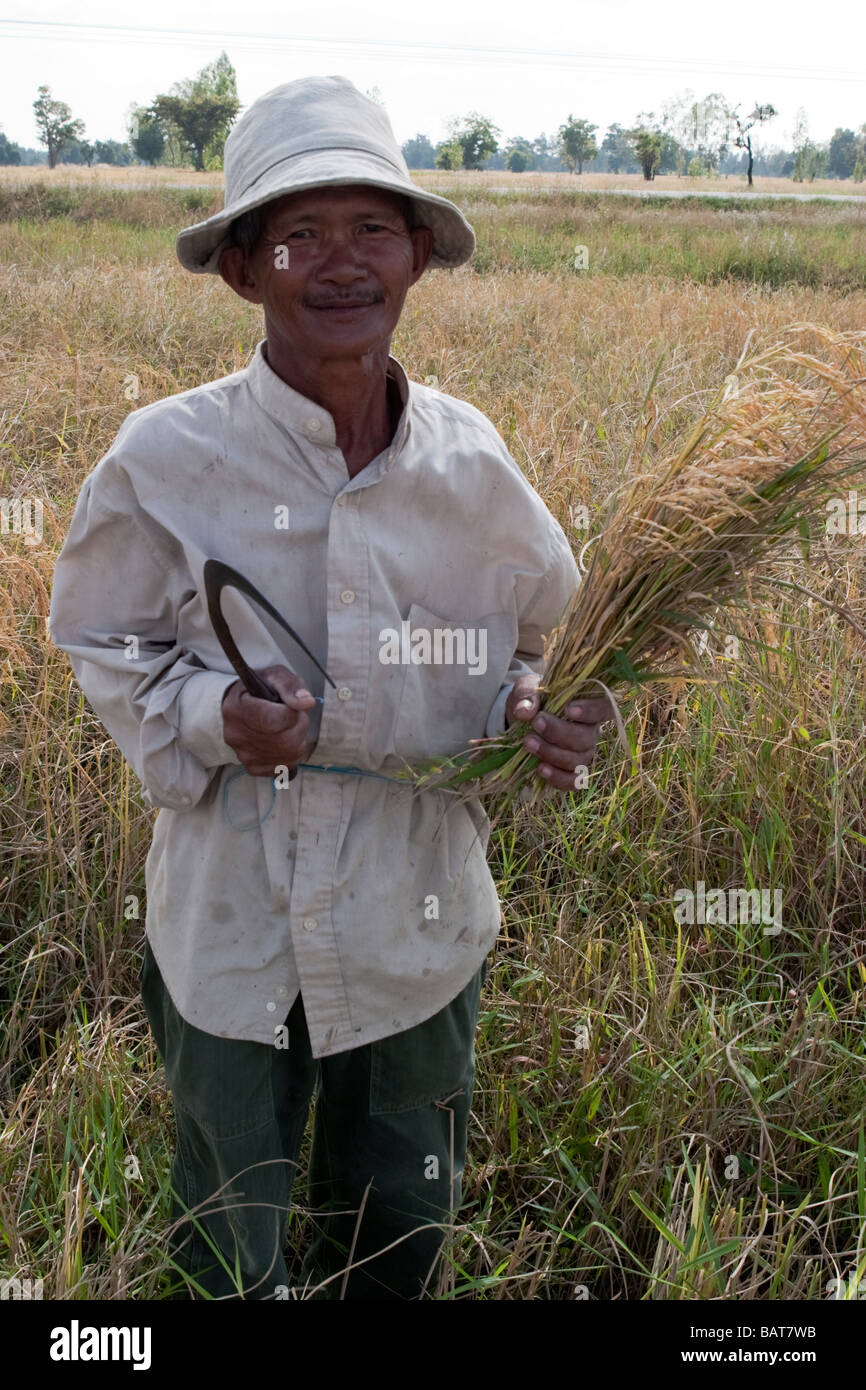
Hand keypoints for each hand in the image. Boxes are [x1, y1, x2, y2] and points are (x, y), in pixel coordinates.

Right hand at [222, 666, 318, 777]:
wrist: (243, 706)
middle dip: (299, 726)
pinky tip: (284, 740)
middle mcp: (235, 734)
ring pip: (288, 755)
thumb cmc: (261, 689)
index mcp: (236, 708)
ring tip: (289, 726)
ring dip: (299, 739)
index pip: (271, 720)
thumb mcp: (275, 676)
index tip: (290, 705)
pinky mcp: (252, 767)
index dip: (291, 713)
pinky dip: (291, 754)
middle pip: (284, 740)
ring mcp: (242, 754)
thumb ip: (290, 686)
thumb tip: (306, 702)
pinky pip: (284, 767)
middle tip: (295, 716)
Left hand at [505, 674, 614, 791]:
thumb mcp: (527, 689)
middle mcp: (591, 732)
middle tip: (536, 723)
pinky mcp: (571, 772)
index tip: (569, 710)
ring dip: (552, 753)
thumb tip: (525, 712)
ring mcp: (583, 754)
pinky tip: (541, 769)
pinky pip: (572, 781)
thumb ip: (527, 695)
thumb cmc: (533, 700)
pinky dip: (558, 778)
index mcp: (587, 708)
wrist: (523, 721)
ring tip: (528, 743)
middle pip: (586, 738)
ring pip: (577, 760)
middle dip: (559, 733)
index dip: (591, 711)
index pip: (604, 708)